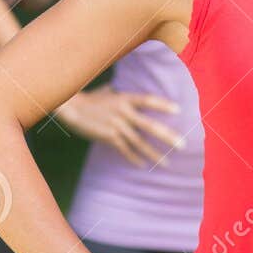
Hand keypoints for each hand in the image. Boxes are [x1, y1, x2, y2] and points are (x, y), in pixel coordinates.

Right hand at [55, 87, 181, 165]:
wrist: (70, 108)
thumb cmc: (88, 99)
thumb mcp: (105, 92)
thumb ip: (116, 92)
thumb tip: (116, 88)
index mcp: (124, 98)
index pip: (148, 100)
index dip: (163, 104)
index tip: (178, 110)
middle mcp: (123, 111)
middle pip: (150, 125)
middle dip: (168, 136)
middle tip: (183, 145)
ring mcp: (116, 125)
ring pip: (139, 142)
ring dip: (154, 154)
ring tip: (167, 163)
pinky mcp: (108, 136)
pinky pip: (124, 149)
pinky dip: (134, 158)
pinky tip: (143, 164)